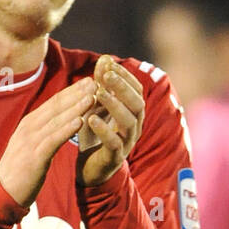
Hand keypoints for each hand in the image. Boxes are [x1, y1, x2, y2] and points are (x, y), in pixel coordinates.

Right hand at [0, 77, 95, 206]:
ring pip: (57, 120)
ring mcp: (30, 142)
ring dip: (76, 107)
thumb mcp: (30, 146)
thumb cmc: (19, 171)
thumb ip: (42, 133)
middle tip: (95, 81)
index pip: (53, 103)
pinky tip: (80, 121)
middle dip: (77, 93)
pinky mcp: (34, 157)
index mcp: (29, 124)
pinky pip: (53, 140)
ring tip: (93, 96)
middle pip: (56, 106)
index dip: (71, 91)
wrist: (2, 193)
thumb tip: (57, 123)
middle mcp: (29, 128)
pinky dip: (66, 129)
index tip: (88, 81)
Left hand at [77, 55, 143, 187]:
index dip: (124, 76)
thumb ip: (102, 85)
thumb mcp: (98, 107)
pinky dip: (103, 130)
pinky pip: (114, 143)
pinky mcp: (115, 157)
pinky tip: (91, 119)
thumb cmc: (97, 134)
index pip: (136, 89)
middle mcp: (135, 126)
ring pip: (128, 122)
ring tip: (98, 93)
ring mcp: (127, 142)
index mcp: (133, 113)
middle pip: (137, 103)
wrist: (92, 169)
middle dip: (122, 87)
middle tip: (106, 75)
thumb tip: (104, 59)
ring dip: (114, 105)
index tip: (108, 64)